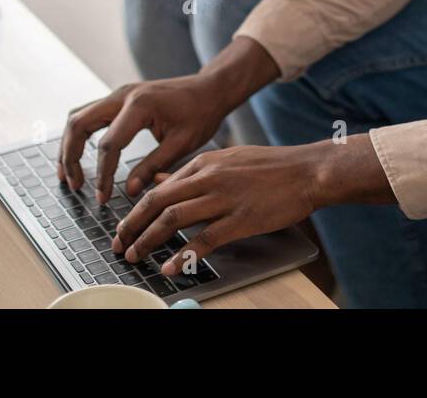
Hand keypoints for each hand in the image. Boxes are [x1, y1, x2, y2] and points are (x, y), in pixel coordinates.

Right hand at [58, 73, 236, 205]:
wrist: (209, 89)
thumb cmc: (201, 114)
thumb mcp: (182, 144)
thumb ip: (154, 167)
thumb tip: (128, 191)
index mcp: (140, 105)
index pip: (108, 145)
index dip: (102, 175)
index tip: (102, 198)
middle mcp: (123, 95)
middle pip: (79, 124)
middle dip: (70, 157)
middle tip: (75, 186)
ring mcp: (118, 94)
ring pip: (77, 117)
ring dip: (68, 146)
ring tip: (69, 176)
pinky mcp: (119, 98)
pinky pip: (87, 114)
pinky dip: (78, 136)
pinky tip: (77, 156)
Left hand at [113, 143, 321, 273]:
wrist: (307, 170)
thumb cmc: (272, 167)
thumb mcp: (227, 159)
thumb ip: (193, 171)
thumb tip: (161, 179)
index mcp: (205, 162)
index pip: (159, 187)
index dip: (136, 210)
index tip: (124, 227)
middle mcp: (209, 177)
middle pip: (158, 202)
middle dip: (133, 225)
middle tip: (119, 244)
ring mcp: (225, 197)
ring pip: (174, 218)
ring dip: (149, 240)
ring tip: (135, 256)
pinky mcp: (241, 218)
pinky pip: (205, 239)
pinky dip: (183, 254)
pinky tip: (170, 267)